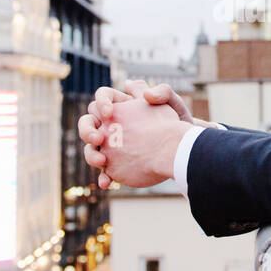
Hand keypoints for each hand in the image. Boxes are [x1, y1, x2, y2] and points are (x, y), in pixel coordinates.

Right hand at [79, 81, 201, 187]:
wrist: (183, 152)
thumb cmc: (177, 125)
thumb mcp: (173, 105)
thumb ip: (160, 92)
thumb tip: (133, 87)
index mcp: (123, 106)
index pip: (102, 98)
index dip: (101, 103)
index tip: (110, 113)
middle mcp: (113, 125)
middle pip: (88, 123)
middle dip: (87, 130)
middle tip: (99, 138)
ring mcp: (112, 146)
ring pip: (91, 148)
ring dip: (91, 154)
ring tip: (102, 161)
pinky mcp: (116, 166)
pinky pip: (104, 171)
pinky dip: (102, 177)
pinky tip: (107, 182)